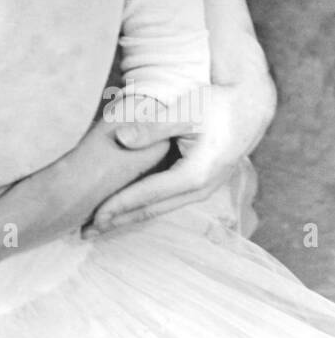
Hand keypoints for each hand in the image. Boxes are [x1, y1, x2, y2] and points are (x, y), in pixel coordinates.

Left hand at [86, 76, 272, 233]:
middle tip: (86, 232)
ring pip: (158, 210)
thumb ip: (152, 126)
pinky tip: (125, 210)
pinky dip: (143, 208)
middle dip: (118, 222)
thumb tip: (120, 139)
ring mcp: (201, 190)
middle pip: (150, 211)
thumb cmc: (217, 105)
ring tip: (99, 226)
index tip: (92, 216)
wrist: (250, 108)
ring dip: (128, 218)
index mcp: (194, 176)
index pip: (146, 196)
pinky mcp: (199, 184)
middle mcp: (199, 190)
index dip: (117, 206)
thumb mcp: (185, 110)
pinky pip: (166, 202)